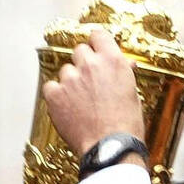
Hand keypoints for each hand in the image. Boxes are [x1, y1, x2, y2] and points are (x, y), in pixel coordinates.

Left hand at [42, 29, 144, 158]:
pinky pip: (51, 87)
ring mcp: (70, 79)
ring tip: (80, 102)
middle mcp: (90, 64)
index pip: (98, 35)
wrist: (110, 148)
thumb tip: (125, 64)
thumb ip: (123, 73)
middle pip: (79, 51)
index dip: (96, 44)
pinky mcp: (55, 95)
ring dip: (71, 82)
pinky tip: (66, 108)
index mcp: (112, 60)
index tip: (95, 51)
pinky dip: (56, 96)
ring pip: (65, 70)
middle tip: (89, 83)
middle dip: (84, 64)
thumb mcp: (132, 93)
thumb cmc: (125, 125)